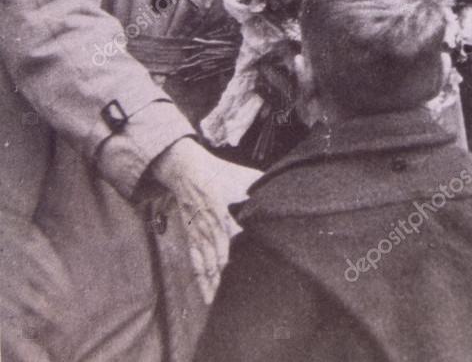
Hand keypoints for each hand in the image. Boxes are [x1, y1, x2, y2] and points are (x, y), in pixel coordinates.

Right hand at [151, 138, 260, 302]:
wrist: (187, 170)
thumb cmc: (218, 174)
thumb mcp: (241, 176)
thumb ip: (258, 187)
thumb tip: (281, 189)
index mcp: (224, 213)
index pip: (235, 238)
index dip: (244, 254)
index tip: (256, 269)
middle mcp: (211, 228)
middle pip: (221, 258)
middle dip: (230, 278)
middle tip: (244, 295)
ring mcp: (200, 236)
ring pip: (208, 266)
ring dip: (216, 286)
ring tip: (224, 305)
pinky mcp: (193, 239)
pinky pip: (196, 264)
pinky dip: (202, 281)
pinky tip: (207, 297)